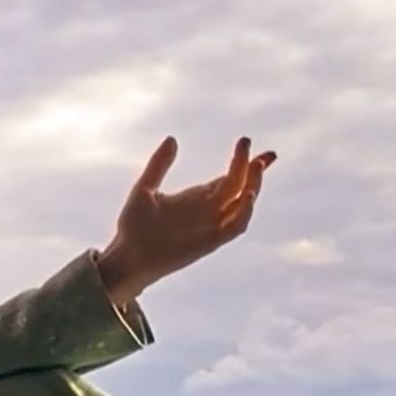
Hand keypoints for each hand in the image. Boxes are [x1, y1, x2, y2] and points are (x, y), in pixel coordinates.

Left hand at [97, 136, 275, 306]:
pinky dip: (244, 213)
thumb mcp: (144, 188)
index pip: (229, 177)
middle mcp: (209, 211)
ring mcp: (211, 226)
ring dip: (253, 187)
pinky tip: (247, 195)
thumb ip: (158, 165)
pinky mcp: (210, 242)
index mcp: (197, 198)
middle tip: (268, 153)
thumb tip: (172, 138)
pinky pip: (234, 228)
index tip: (247, 141)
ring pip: (243, 206)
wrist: (127, 256)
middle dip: (255, 170)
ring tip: (256, 166)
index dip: (241, 161)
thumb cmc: (134, 226)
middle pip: (241, 187)